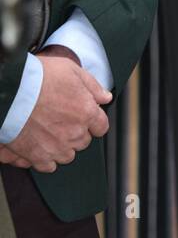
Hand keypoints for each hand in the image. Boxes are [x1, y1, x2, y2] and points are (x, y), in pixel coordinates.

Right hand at [1, 55, 110, 172]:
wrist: (12, 91)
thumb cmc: (39, 78)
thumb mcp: (71, 70)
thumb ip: (92, 86)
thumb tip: (105, 97)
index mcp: (86, 112)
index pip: (101, 126)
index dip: (94, 121)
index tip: (86, 117)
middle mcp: (74, 133)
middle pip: (83, 141)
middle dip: (76, 132)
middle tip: (62, 120)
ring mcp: (56, 147)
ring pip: (67, 155)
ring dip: (62, 146)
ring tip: (50, 132)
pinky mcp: (38, 156)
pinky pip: (49, 166)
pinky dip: (46, 158)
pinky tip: (40, 145)